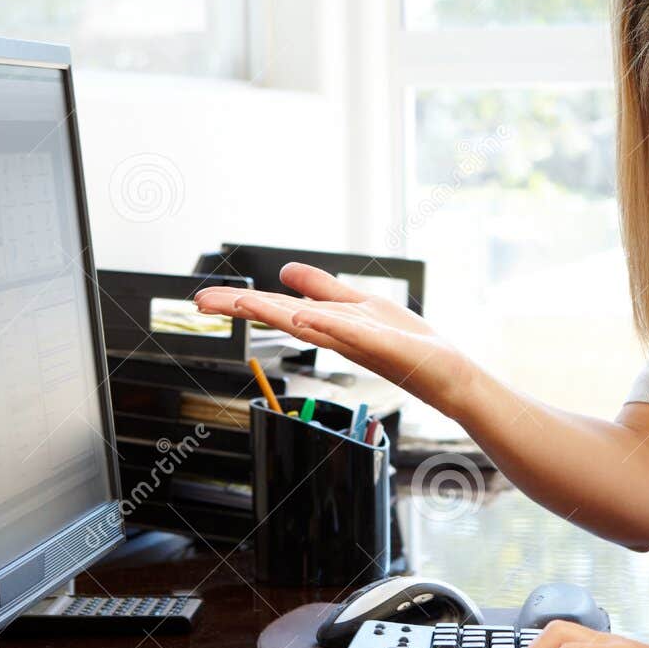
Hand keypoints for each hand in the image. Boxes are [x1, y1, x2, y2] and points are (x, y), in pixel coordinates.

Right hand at [193, 262, 476, 413]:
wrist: (447, 375)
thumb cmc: (407, 344)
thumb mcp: (358, 305)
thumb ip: (323, 288)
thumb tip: (287, 271)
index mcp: (329, 320)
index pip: (278, 307)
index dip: (240, 302)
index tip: (202, 300)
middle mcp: (339, 330)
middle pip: (283, 315)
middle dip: (243, 307)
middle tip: (201, 304)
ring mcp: (360, 339)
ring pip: (310, 323)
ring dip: (276, 312)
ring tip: (243, 303)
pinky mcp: (386, 346)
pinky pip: (353, 334)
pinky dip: (329, 325)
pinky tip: (304, 317)